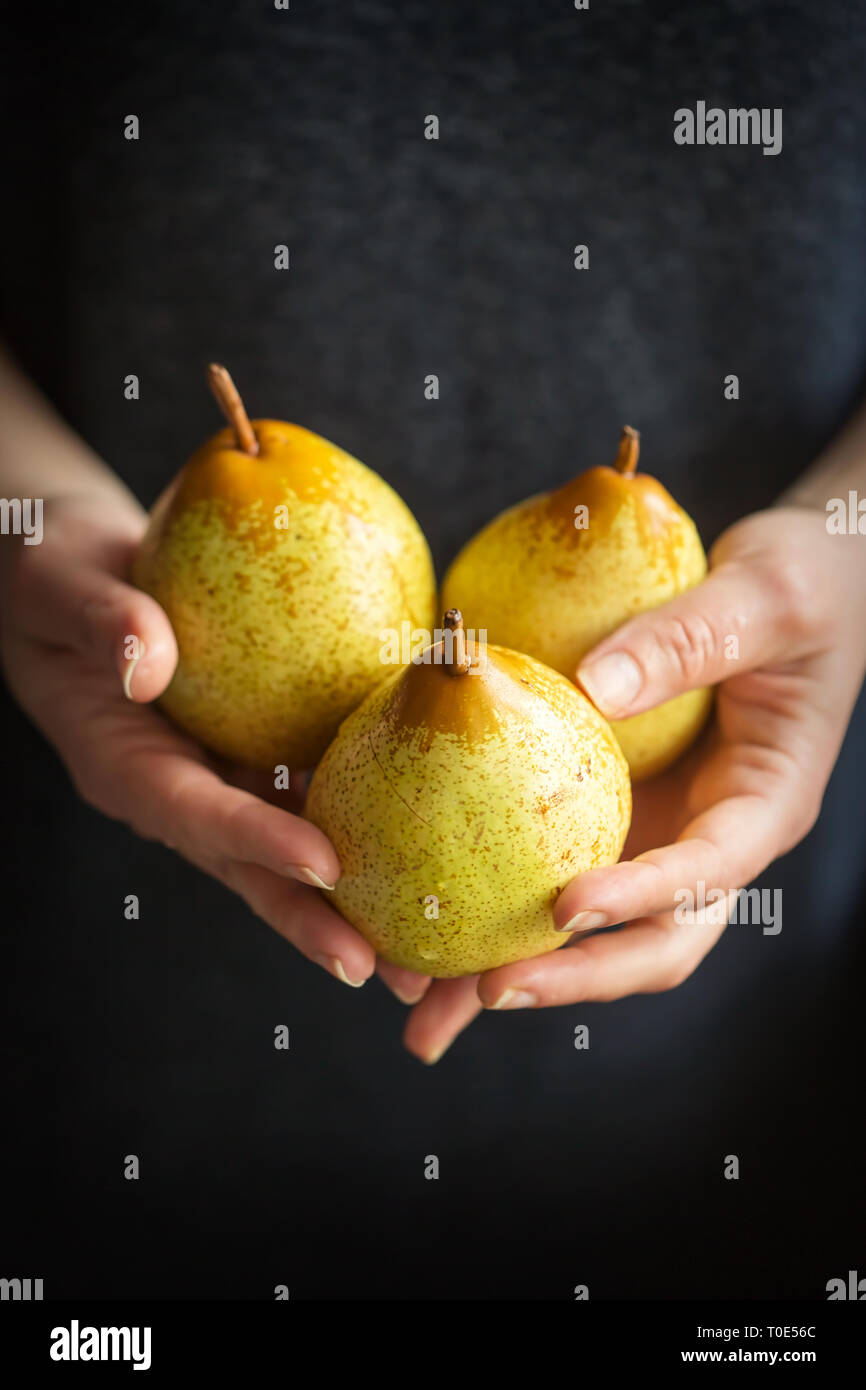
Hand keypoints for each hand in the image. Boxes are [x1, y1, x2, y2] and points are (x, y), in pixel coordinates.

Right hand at [0, 490, 422, 994]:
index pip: (193, 810)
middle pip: (249, 863)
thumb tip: (147, 661)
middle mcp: (176, 784)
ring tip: (424, 947)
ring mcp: (217, 775)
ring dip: (353, 894)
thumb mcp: (60, 582)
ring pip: (288, 841)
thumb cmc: (57, 571)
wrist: (73, 569)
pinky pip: (311, 784)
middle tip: (383, 970)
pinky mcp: (252, 750)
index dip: (255, 841)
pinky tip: (433, 828)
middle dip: (313, 918)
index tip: (325, 865)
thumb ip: (102, 620)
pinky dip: (365, 810)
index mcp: (122, 762)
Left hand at [401, 506, 865, 1062]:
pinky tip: (413, 923)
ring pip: (591, 930)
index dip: (641, 899)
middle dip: (573, 976)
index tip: (567, 905)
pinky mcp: (605, 814)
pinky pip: (547, 865)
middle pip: (653, 940)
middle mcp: (706, 839)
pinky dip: (487, 899)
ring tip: (420, 1004)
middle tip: (485, 991)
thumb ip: (688, 639)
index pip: (707, 871)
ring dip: (514, 970)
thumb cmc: (803, 584)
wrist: (803, 584)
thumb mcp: (763, 598)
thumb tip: (593, 687)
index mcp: (762, 804)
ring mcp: (654, 834)